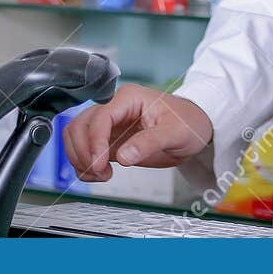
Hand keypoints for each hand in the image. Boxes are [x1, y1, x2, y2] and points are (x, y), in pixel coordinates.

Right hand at [62, 84, 211, 180]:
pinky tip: (98, 175)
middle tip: (100, 172)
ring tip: (99, 175)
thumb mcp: (175, 132)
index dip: (95, 142)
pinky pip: (85, 149)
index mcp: (129, 98)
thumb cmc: (189, 122)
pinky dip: (83, 163)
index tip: (99, 164)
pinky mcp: (109, 140)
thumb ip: (149, 142)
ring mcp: (110, 124)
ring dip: (80, 158)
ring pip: (76, 135)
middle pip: (81, 125)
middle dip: (84, 151)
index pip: (100, 117)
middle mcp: (115, 108)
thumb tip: (123, 156)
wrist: (195, 129)